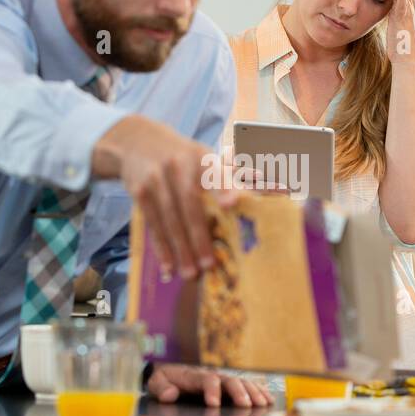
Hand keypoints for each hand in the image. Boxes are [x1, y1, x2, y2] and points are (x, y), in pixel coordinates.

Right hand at [92, 115, 236, 279]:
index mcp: (202, 157)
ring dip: (180, 248)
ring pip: (169, 218)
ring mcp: (156, 178)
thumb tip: (275, 189)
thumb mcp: (206, 158)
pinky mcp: (139, 191)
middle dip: (199, 237)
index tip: (232, 204)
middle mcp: (179, 165)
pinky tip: (168, 265)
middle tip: (209, 265)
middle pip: (190, 204)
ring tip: (190, 273)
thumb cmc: (184, 157)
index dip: (224, 188)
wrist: (139, 141)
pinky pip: (152, 223)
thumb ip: (236, 176)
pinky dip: (160, 246)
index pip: (214, 173)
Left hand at [146, 363, 273, 407]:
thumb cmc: (165, 379)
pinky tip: (269, 399)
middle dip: (239, 392)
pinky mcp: (229, 386)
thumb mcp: (157, 382)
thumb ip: (162, 387)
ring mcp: (223, 380)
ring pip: (242, 382)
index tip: (213, 404)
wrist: (170, 373)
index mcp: (194, 375)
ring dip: (253, 392)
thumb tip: (170, 394)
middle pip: (229, 380)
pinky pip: (247, 386)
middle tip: (246, 405)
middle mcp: (212, 375)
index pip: (206, 379)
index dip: (211, 390)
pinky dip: (259, 391)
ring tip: (263, 404)